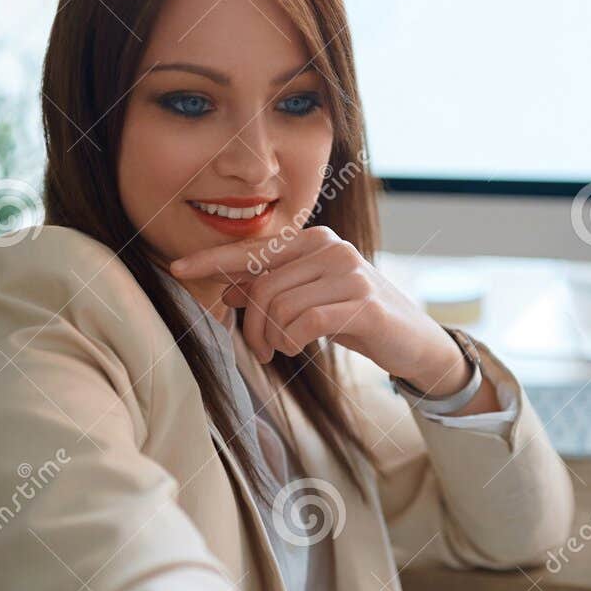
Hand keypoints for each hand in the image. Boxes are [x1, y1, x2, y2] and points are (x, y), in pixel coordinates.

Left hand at [169, 226, 466, 390]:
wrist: (413, 340)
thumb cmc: (356, 317)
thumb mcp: (311, 299)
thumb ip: (273, 289)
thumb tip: (227, 288)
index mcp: (314, 240)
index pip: (254, 249)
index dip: (212, 260)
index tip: (177, 268)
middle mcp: (331, 247)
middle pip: (263, 285)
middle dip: (253, 325)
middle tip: (260, 349)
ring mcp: (348, 272)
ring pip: (280, 306)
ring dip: (273, 338)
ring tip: (282, 350)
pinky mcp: (362, 302)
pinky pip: (304, 323)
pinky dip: (292, 341)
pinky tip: (298, 346)